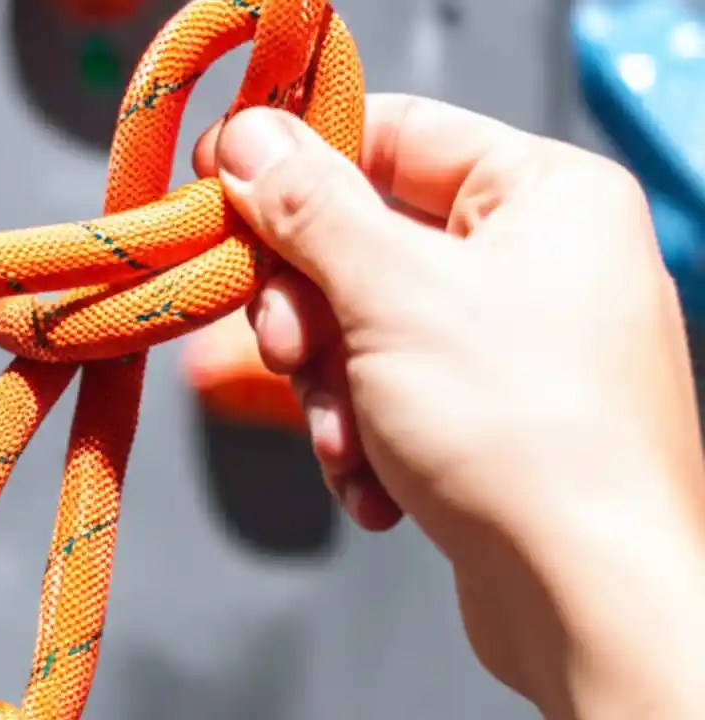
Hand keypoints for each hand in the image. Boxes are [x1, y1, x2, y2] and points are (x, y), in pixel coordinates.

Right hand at [195, 96, 704, 717]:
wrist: (591, 604)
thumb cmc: (527, 436)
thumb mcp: (391, 296)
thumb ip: (311, 208)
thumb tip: (248, 138)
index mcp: (544, 196)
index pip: (394, 133)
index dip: (299, 160)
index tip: (223, 189)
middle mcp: (539, 258)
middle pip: (368, 239)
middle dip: (309, 308)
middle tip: (285, 345)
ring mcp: (518, 340)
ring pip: (367, 325)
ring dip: (328, 384)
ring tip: (341, 436)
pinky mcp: (495, 414)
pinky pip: (394, 391)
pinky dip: (363, 432)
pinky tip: (371, 479)